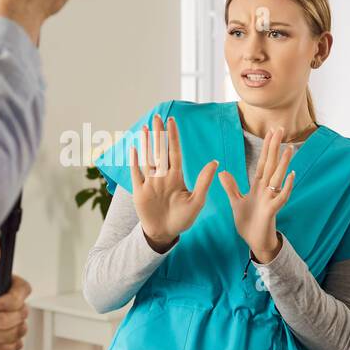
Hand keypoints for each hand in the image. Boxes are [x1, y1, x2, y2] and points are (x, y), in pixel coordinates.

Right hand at [130, 113, 217, 250]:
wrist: (165, 233)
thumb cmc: (182, 219)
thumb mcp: (197, 201)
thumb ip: (204, 181)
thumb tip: (215, 162)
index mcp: (176, 177)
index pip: (174, 152)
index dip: (173, 137)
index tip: (172, 121)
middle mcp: (162, 177)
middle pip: (160, 151)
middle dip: (159, 134)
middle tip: (157, 116)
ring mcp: (150, 183)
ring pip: (147, 158)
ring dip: (146, 143)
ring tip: (146, 128)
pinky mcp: (139, 191)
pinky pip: (136, 173)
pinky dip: (134, 161)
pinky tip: (134, 148)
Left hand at [218, 125, 294, 262]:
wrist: (254, 242)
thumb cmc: (248, 223)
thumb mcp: (236, 202)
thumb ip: (231, 187)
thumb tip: (222, 172)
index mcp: (258, 186)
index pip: (263, 163)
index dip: (266, 147)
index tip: (270, 132)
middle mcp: (266, 190)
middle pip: (272, 165)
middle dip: (275, 147)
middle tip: (281, 129)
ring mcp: (270, 199)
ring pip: (278, 178)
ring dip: (284, 163)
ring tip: (289, 148)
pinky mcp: (272, 210)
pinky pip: (281, 197)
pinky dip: (287, 187)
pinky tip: (292, 176)